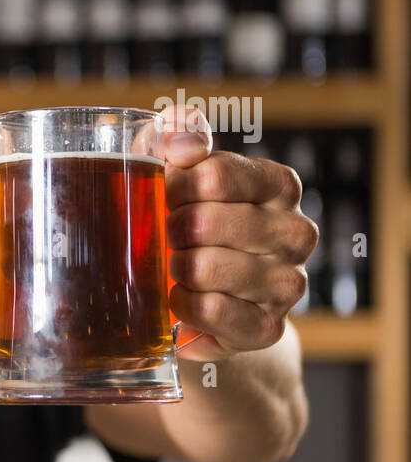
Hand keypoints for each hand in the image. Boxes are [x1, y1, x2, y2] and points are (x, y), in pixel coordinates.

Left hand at [160, 105, 318, 362]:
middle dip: (170, 230)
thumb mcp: (176, 167)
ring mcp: (288, 283)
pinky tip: (179, 298)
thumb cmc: (185, 218)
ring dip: (175, 267)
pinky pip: (212, 312)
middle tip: (166, 236)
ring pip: (207, 268)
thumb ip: (177, 134)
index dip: (175, 186)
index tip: (166, 195)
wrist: (197, 293)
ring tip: (175, 266)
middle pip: (206, 222)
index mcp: (278, 185)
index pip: (215, 175)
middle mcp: (295, 232)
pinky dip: (183, 304)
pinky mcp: (268, 327)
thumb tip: (181, 140)